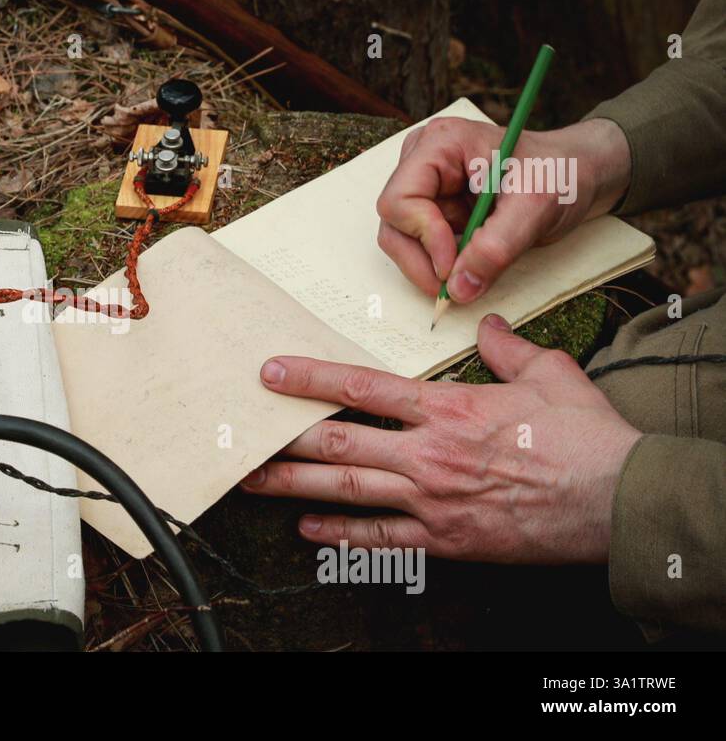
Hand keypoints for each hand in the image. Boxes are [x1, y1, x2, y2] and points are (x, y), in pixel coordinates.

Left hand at [242, 314, 641, 563]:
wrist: (620, 500)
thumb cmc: (587, 436)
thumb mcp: (550, 374)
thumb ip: (507, 348)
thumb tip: (486, 325)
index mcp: (448, 408)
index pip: (362, 387)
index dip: (310, 378)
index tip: (272, 372)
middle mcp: (429, 452)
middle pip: (338, 443)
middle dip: (284, 438)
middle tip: (243, 435)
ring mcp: (433, 499)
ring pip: (347, 491)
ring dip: (293, 486)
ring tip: (253, 481)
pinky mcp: (446, 539)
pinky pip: (381, 539)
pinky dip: (340, 535)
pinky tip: (308, 529)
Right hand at [376, 117, 629, 301]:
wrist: (578, 174)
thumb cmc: (559, 174)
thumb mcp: (535, 208)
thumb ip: (495, 249)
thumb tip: (459, 289)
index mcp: (440, 144)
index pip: (400, 199)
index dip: (423, 237)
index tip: (452, 266)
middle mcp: (422, 161)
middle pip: (394, 223)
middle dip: (421, 260)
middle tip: (453, 288)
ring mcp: (426, 187)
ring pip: (401, 239)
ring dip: (430, 266)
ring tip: (468, 274)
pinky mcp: (434, 209)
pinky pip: (420, 247)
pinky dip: (440, 265)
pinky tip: (470, 264)